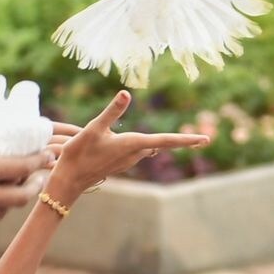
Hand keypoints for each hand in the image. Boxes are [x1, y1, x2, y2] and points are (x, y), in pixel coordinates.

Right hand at [44, 92, 207, 204]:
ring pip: (150, 148)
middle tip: (204, 140)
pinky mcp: (120, 163)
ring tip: (185, 142)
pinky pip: (139, 152)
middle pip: (163, 145)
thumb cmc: (79, 154)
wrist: (69, 180)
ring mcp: (128, 161)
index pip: (165, 140)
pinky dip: (148, 146)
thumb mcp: (93, 128)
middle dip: (181, 142)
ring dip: (164, 143)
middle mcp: (135, 154)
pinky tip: (148, 145)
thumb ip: (111, 111)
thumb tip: (126, 93)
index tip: (205, 140)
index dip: (186, 140)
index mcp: (133, 144)